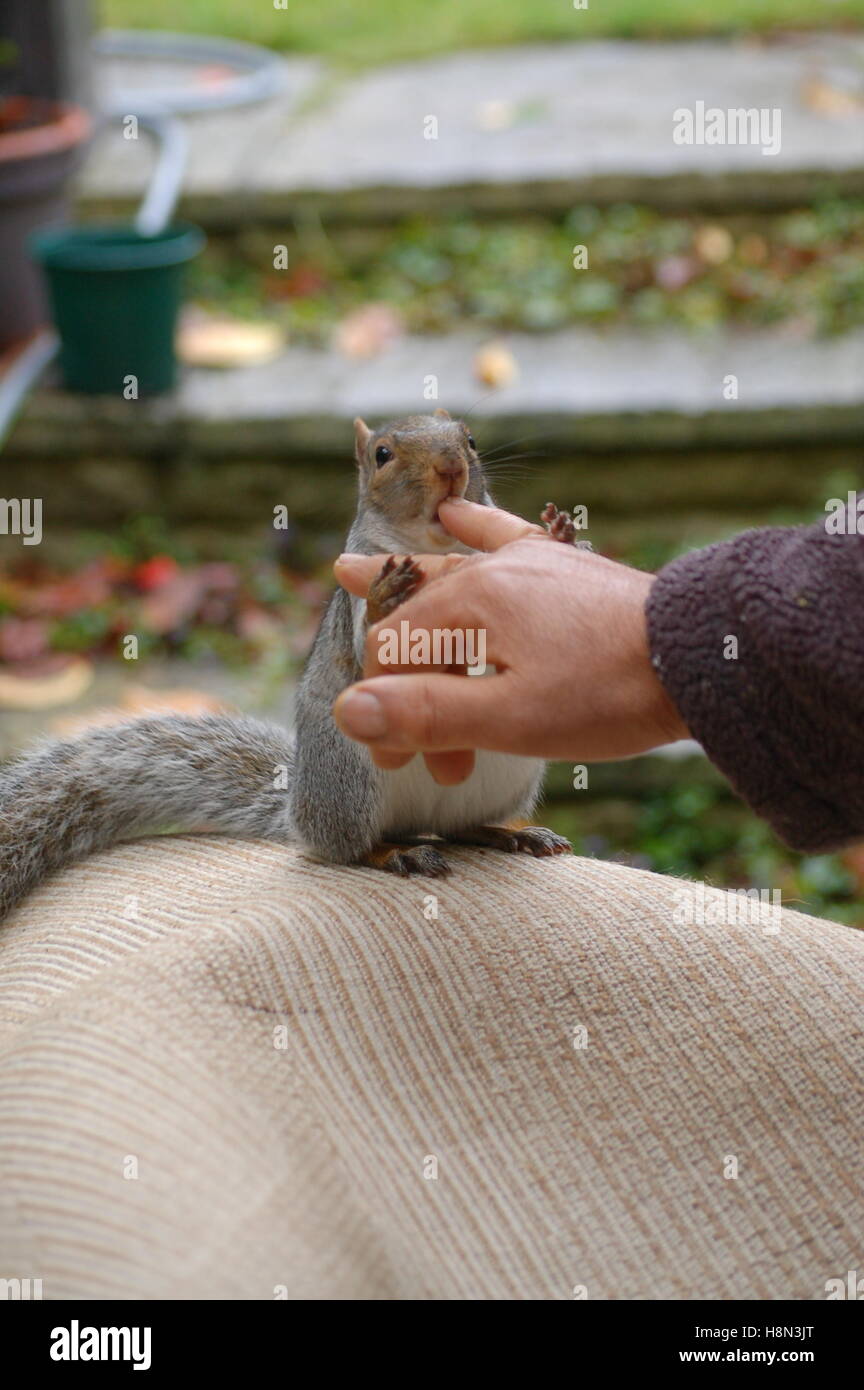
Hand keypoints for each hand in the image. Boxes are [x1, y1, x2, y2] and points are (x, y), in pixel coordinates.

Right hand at [332, 498, 687, 782]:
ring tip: (345, 571)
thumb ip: (427, 713)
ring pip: (447, 577)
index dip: (384, 712)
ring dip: (408, 603)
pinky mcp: (562, 565)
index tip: (405, 766)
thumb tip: (346, 711)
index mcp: (471, 604)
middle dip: (405, 686)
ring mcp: (529, 562)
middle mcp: (491, 570)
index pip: (393, 653)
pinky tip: (449, 512)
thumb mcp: (512, 718)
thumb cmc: (608, 695)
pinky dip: (472, 526)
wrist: (699, 658)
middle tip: (414, 755)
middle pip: (417, 625)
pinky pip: (503, 534)